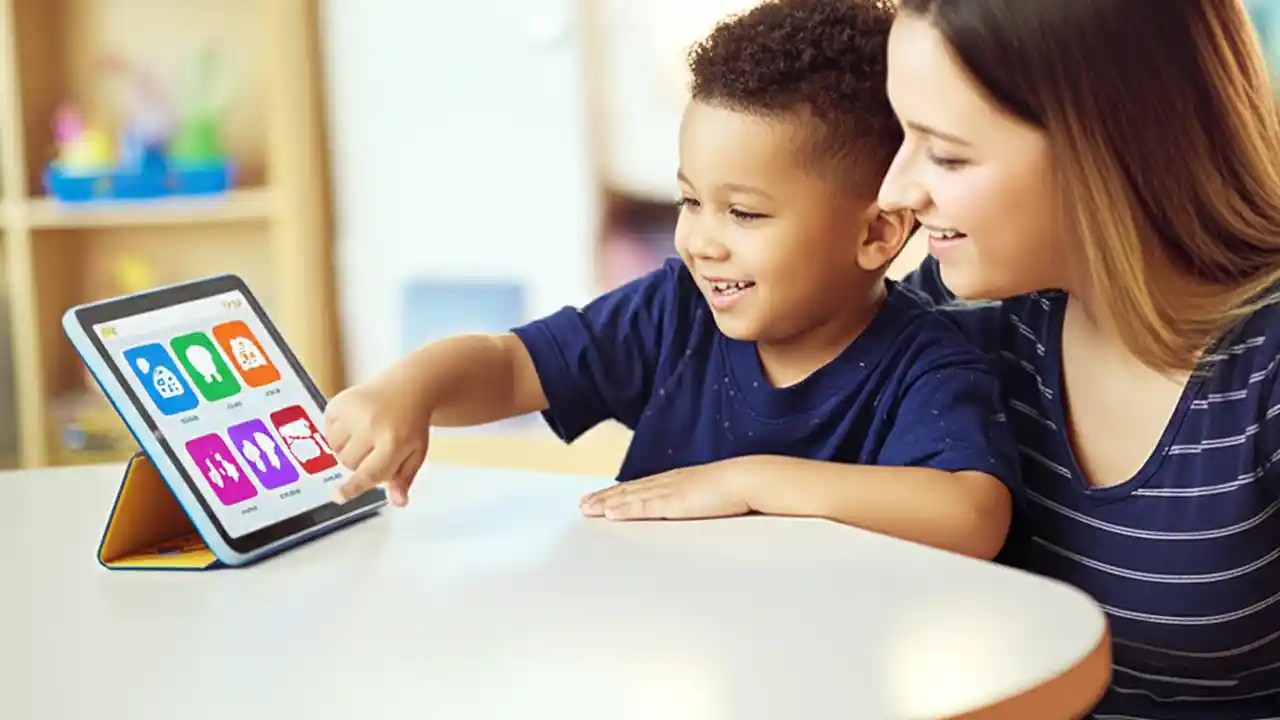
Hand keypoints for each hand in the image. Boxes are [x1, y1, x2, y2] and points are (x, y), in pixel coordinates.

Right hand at [325, 373, 431, 506]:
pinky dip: (336, 430)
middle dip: (358, 462)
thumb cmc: (410, 425)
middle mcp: (372, 426)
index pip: (369, 473)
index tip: (338, 496)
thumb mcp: (416, 453)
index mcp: (394, 443)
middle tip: (373, 448)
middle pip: (349, 463)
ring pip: (335, 448)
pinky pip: (326, 428)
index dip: (352, 488)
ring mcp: (353, 412)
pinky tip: (354, 421)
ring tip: (364, 433)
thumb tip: (398, 502)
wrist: (407, 388)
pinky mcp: (339, 402)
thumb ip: (404, 478)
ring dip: (345, 446)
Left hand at [579, 459, 753, 520]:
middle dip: (605, 498)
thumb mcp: (712, 493)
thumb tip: (696, 505)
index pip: (642, 487)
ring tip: (587, 509)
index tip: (604, 497)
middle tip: (584, 505)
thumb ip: (699, 498)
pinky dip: (625, 509)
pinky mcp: (674, 503)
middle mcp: (668, 482)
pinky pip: (643, 507)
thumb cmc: (738, 487)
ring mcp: (669, 491)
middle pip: (629, 490)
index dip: (620, 492)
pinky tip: (609, 514)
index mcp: (677, 480)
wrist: (749, 479)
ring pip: (630, 497)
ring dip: (607, 503)